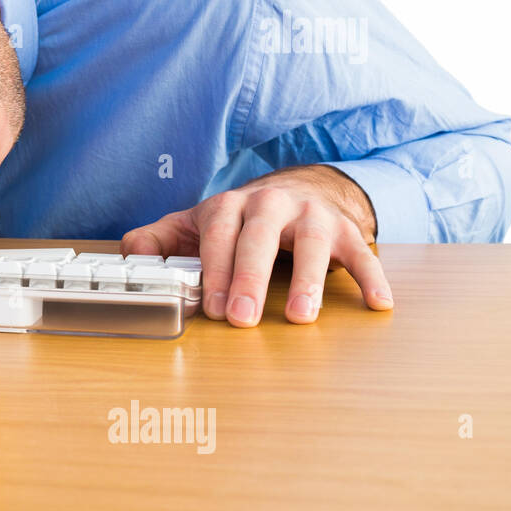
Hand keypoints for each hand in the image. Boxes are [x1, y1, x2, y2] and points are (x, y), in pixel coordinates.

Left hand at [121, 165, 392, 325]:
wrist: (295, 192)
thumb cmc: (238, 222)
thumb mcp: (195, 225)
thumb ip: (160, 240)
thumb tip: (132, 256)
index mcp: (230, 204)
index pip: (218, 234)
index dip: (214, 269)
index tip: (212, 307)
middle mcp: (271, 203)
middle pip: (259, 237)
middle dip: (249, 278)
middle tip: (242, 318)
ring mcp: (311, 214)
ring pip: (311, 242)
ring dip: (307, 279)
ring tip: (300, 317)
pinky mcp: (346, 229)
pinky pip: (363, 252)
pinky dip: (371, 276)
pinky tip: (378, 304)